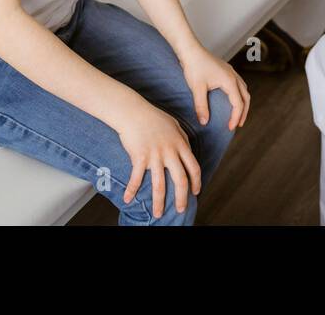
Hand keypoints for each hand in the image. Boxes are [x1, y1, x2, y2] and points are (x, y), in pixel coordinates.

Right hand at [117, 97, 203, 218]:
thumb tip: (187, 149)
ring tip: (158, 214)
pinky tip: (127, 199)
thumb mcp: (174, 125)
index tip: (195, 192)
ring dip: (159, 202)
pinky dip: (131, 190)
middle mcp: (170, 152)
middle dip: (181, 198)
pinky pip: (136, 178)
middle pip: (180, 180)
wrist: (133, 111)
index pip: (193, 167)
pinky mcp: (139, 157)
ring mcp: (155, 155)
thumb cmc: (152, 117)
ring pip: (159, 184)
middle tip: (180, 209)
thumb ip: (182, 138)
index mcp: (180, 144)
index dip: (196, 182)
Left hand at [178, 41, 249, 130]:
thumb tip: (204, 123)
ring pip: (243, 90)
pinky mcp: (226, 69)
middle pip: (245, 97)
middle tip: (238, 124)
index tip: (230, 128)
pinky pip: (238, 84)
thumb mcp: (197, 89)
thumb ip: (201, 106)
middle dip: (243, 112)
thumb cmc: (194, 67)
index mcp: (229, 81)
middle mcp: (233, 76)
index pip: (238, 104)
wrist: (190, 49)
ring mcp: (231, 72)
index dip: (236, 117)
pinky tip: (230, 99)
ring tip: (237, 114)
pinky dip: (238, 95)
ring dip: (242, 103)